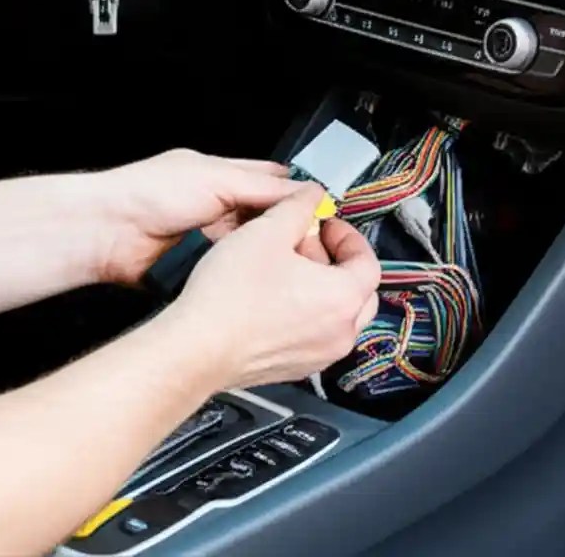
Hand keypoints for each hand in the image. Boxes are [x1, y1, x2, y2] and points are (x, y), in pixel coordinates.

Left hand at [94, 149, 301, 284]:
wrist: (106, 232)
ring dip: (257, 254)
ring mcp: (203, 238)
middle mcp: (213, 205)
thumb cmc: (147, 193)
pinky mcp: (193, 267)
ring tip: (279, 260)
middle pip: (261, 218)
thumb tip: (304, 191)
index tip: (320, 208)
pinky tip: (248, 276)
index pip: (269, 180)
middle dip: (281, 229)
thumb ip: (262, 187)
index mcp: (219, 174)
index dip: (296, 193)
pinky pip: (225, 272)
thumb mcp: (216, 180)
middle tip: (306, 242)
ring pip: (246, 248)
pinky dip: (236, 274)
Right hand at [163, 184, 380, 389]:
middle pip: (357, 290)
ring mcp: (319, 356)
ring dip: (319, 288)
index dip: (346, 235)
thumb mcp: (267, 232)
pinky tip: (270, 298)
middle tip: (305, 244)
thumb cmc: (230, 297)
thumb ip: (298, 207)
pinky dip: (303, 313)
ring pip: (335, 314)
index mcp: (344, 298)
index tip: (324, 224)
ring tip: (284, 269)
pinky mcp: (296, 369)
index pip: (368, 260)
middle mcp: (341, 333)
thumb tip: (311, 196)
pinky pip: (313, 335)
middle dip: (334, 262)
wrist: (196, 349)